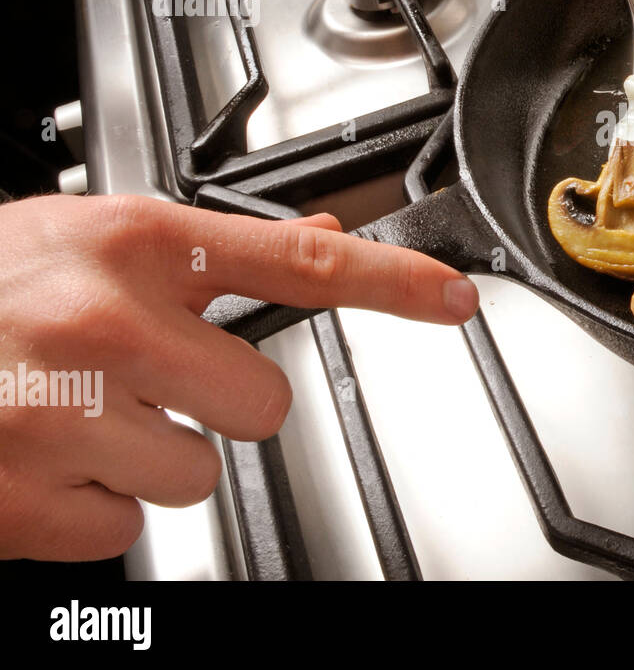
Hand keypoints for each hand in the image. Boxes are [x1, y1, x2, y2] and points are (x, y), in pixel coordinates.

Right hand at [0, 193, 478, 560]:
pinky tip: (36, 460)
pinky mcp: (26, 501)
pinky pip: (122, 531)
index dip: (392, 284)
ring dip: (143, 460)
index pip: (298, 263)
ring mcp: (63, 415)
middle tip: (139, 382)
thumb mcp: (83, 238)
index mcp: (131, 244)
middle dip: (212, 406)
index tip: (455, 299)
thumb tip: (322, 241)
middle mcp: (105, 322)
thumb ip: (204, 249)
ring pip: (194, 476)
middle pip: (262, 404)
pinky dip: (85, 510)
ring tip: (71, 414)